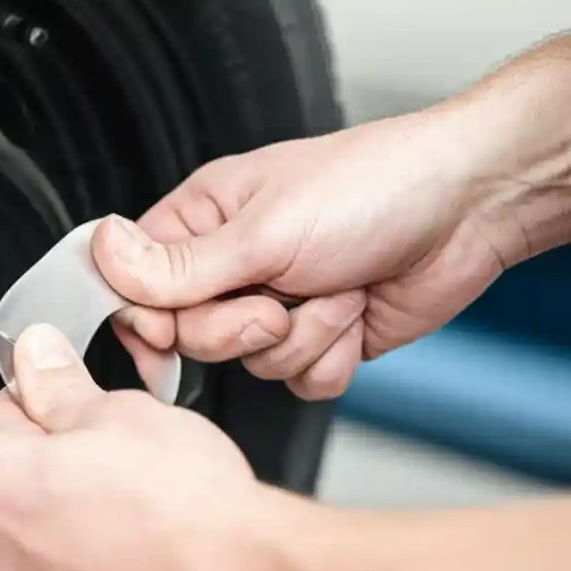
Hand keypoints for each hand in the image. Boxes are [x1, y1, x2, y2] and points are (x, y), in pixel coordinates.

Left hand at [0, 323, 306, 570]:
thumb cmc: (188, 507)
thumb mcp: (120, 411)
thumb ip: (60, 383)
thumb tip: (36, 355)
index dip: (45, 398)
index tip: (76, 396)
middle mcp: (4, 556)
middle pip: (21, 484)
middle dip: (62, 461)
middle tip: (122, 448)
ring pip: (52, 539)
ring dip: (83, 516)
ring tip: (145, 500)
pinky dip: (108, 565)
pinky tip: (153, 546)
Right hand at [92, 110, 511, 399]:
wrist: (470, 209)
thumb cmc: (373, 188)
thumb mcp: (262, 230)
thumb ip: (178, 265)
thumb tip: (100, 254)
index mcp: (203, 222)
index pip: (134, 286)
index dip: (148, 318)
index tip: (172, 326)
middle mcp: (233, 267)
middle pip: (190, 337)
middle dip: (240, 328)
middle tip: (277, 297)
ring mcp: (276, 307)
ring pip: (247, 365)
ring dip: (299, 337)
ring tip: (334, 289)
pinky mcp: (319, 340)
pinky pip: (298, 382)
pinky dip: (330, 356)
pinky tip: (355, 313)